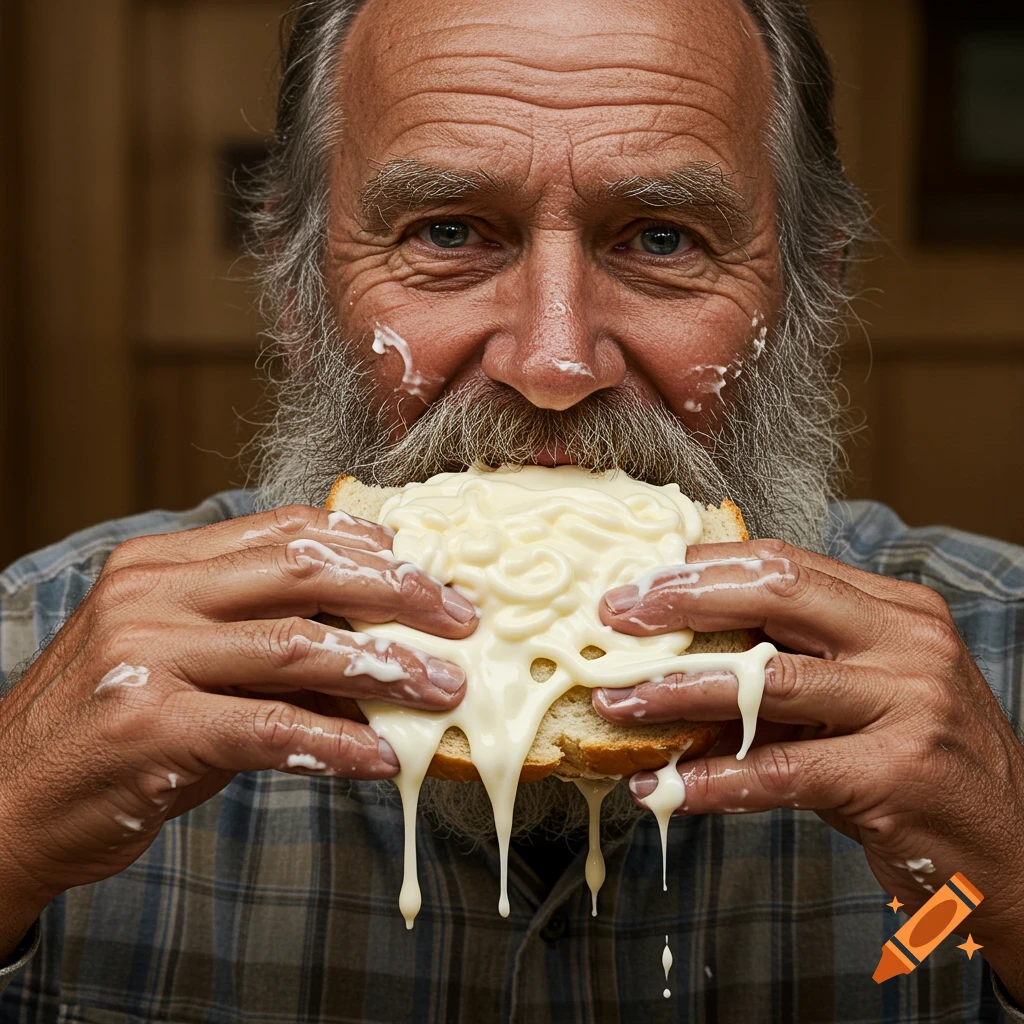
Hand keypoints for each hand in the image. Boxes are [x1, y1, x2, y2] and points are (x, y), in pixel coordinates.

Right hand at [0, 504, 475, 930]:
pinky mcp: (150, 727)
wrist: (4, 803)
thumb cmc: (111, 727)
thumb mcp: (186, 662)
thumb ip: (267, 644)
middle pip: (307, 570)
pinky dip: (339, 743)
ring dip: (387, 670)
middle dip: (398, 593)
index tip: (430, 572)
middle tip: (459, 618)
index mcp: (163, 563)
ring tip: (444, 691)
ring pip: (300, 646)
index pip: (288, 530)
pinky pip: (272, 728)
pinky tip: (383, 757)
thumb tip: (376, 655)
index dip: (371, 547)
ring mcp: (147, 656)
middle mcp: (153, 595)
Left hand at [593, 538, 1023, 994]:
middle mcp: (908, 644)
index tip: (641, 584)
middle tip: (616, 619)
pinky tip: (663, 788)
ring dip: (677, 691)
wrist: (1012, 850)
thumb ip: (794, 663)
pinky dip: (711, 780)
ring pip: (767, 681)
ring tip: (617, 700)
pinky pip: (780, 771)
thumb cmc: (917, 761)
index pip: (786, 564)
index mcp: (897, 610)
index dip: (703, 569)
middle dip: (682, 602)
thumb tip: (682, 655)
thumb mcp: (865, 693)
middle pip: (775, 596)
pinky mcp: (894, 775)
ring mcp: (908, 705)